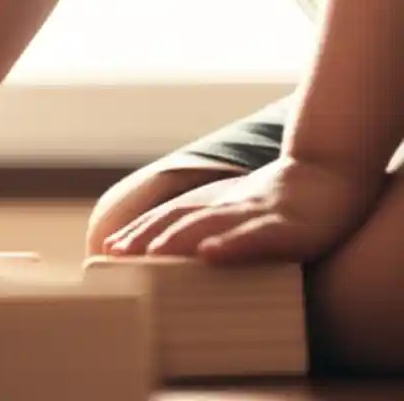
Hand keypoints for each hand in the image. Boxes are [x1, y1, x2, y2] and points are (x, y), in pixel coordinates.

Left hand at [104, 157, 382, 263]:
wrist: (326, 178)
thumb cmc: (270, 204)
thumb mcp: (227, 211)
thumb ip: (191, 224)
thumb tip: (148, 245)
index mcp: (210, 205)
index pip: (166, 217)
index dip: (136, 232)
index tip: (107, 250)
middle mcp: (226, 206)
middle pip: (180, 218)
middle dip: (147, 235)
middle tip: (118, 254)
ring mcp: (254, 214)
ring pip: (212, 224)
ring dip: (180, 237)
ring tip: (152, 252)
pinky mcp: (286, 226)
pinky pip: (256, 237)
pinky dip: (231, 244)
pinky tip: (211, 253)